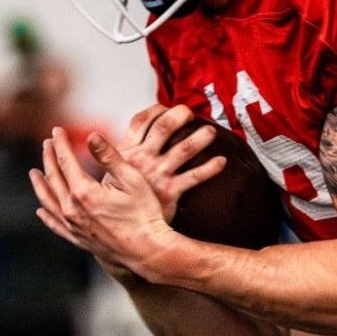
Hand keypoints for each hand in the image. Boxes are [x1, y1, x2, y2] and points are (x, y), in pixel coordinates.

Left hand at [31, 127, 180, 280]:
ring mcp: (74, 226)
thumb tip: (92, 136)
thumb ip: (109, 156)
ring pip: (49, 201)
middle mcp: (72, 209)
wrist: (148, 251)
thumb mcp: (132, 180)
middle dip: (49, 158)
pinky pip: (55, 226)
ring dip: (41, 184)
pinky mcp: (79, 240)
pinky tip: (40, 210)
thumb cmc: (145, 215)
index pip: (65, 160)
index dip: (60, 143)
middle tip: (47, 144)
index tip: (57, 130)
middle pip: (54, 178)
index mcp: (84, 192)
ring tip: (34, 173)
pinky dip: (46, 216)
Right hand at [118, 104, 227, 221]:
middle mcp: (144, 160)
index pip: (142, 121)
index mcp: (128, 152)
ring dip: (200, 138)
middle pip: (163, 128)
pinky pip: (194, 177)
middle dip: (179, 116)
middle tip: (190, 112)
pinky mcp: (171, 192)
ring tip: (211, 131)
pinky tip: (222, 161)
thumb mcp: (114, 171)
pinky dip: (210, 168)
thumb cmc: (121, 198)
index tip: (168, 107)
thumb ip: (125, 152)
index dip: (156, 110)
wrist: (124, 228)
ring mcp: (158, 175)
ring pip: (183, 150)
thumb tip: (138, 137)